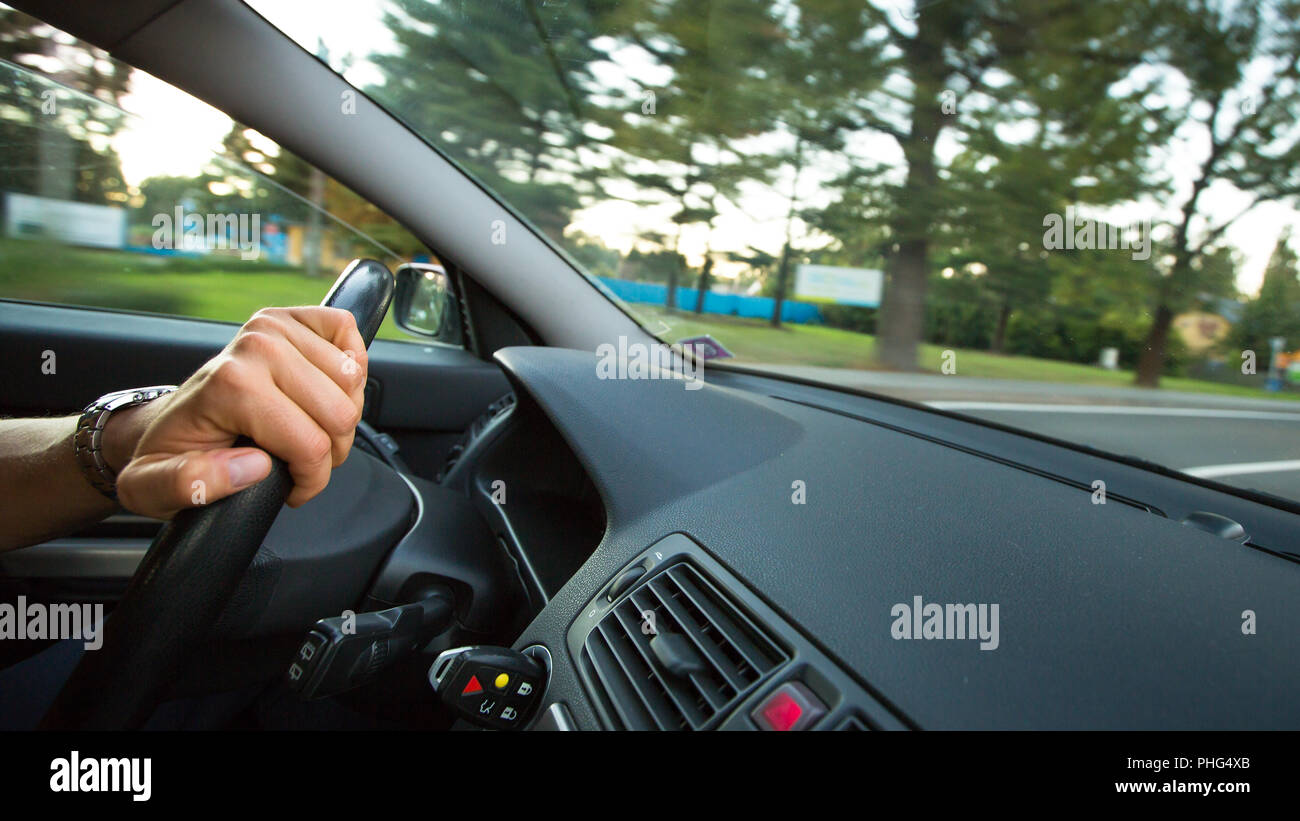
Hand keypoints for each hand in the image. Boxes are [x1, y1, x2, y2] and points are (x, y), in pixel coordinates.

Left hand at [108, 307, 367, 518]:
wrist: (171, 418)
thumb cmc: (174, 452)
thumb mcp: (153, 487)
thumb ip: (186, 484)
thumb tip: (252, 465)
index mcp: (231, 384)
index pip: (311, 444)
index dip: (311, 480)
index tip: (292, 489)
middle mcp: (258, 346)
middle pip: (342, 414)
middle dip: (331, 450)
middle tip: (302, 459)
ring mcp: (276, 326)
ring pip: (354, 381)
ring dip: (341, 414)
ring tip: (311, 428)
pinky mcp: (294, 317)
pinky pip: (349, 333)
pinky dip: (349, 367)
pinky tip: (323, 390)